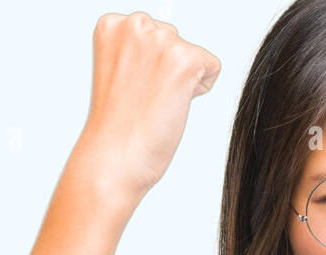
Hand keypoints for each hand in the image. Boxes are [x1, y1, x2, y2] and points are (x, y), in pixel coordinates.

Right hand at [77, 11, 220, 200]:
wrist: (113, 158)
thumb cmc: (115, 127)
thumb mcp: (118, 74)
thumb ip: (137, 52)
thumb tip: (165, 51)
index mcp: (113, 26)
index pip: (153, 32)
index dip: (150, 67)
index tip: (132, 88)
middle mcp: (135, 25)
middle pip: (175, 39)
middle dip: (168, 71)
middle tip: (145, 98)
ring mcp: (160, 41)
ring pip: (193, 54)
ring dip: (183, 81)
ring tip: (155, 103)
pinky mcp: (184, 61)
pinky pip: (212, 68)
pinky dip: (200, 90)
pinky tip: (173, 105)